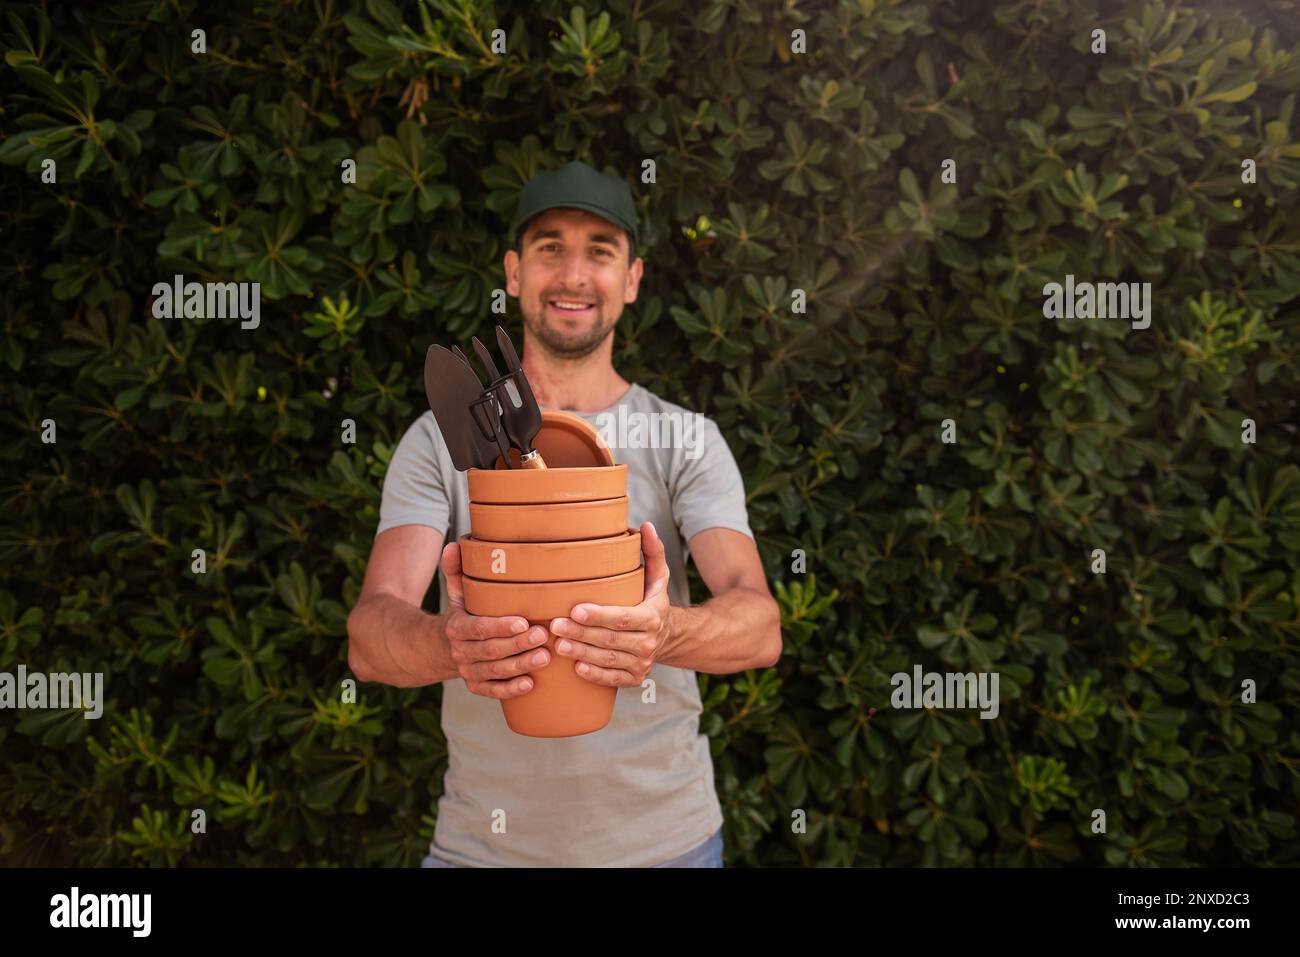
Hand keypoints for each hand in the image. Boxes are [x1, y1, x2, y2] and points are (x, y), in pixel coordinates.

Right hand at [439, 540, 550, 698]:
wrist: (443, 647)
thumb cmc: (462, 614)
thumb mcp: (457, 592)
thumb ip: (455, 570)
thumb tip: (454, 545)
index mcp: (456, 627)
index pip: (479, 628)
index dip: (500, 626)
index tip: (523, 621)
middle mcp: (461, 652)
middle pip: (490, 650)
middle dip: (518, 644)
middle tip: (544, 636)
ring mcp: (468, 671)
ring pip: (494, 671)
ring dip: (520, 665)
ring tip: (545, 657)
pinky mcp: (477, 686)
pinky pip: (492, 691)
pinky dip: (510, 690)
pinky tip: (530, 684)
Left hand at [550, 521, 670, 687]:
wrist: (669, 637)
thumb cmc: (653, 601)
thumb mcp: (657, 576)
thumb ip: (652, 552)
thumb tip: (645, 526)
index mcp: (652, 616)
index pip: (623, 617)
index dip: (599, 615)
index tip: (576, 610)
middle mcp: (648, 642)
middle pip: (611, 639)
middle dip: (582, 634)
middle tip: (555, 626)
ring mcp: (642, 663)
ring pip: (608, 660)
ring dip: (582, 653)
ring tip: (559, 645)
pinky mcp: (634, 678)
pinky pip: (612, 679)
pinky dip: (594, 674)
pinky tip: (577, 666)